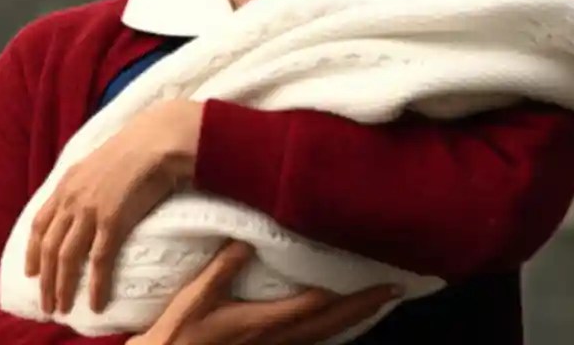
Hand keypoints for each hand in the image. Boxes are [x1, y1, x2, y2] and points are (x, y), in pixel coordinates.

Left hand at [25, 97, 204, 314]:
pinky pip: (99, 261)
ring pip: (67, 258)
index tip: (31, 272)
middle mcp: (72, 199)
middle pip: (49, 247)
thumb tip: (88, 198)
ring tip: (62, 308)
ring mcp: (90, 211)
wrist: (157, 141)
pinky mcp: (112, 221)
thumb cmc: (135, 147)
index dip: (32, 251)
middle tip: (46, 304)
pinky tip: (95, 303)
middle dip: (45, 279)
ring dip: (62, 287)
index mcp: (67, 184)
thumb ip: (87, 182)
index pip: (40, 224)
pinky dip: (96, 285)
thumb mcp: (98, 162)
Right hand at [127, 241, 401, 344]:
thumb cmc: (178, 333)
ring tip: (377, 302)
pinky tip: (338, 321)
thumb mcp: (195, 297)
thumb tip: (248, 239)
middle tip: (395, 290)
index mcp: (264, 321)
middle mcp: (278, 338)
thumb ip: (222, 268)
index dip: (351, 292)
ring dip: (354, 318)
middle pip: (333, 322)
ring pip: (326, 334)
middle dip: (366, 306)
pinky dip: (332, 328)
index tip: (376, 276)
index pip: (318, 304)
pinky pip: (312, 341)